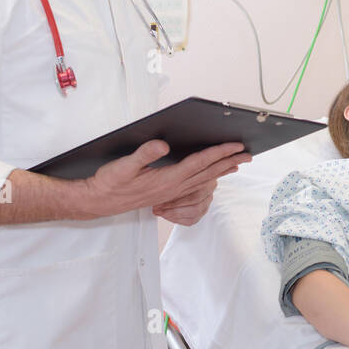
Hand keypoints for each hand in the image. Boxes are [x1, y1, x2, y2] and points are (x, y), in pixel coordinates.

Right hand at [83, 140, 250, 218]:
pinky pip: (195, 185)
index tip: (234, 145)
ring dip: (222, 170)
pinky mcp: (167, 193)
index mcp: (167, 180)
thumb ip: (144, 155)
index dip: (218, 153)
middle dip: (229, 161)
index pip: (199, 163)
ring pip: (204, 179)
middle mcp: (173, 187)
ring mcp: (172, 192)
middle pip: (208, 172)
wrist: (100, 202)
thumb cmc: (110, 183)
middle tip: (248, 154)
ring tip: (238, 163)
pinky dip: (209, 177)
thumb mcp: (124, 166)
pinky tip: (214, 175)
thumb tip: (163, 145)